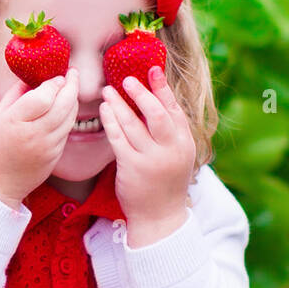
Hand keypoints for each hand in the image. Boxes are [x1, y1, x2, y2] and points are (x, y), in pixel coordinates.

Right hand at [0, 70, 78, 207]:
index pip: (44, 96)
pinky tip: (64, 109)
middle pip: (63, 105)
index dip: (54, 83)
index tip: (57, 75)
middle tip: (73, 74)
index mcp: (15, 122)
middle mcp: (34, 135)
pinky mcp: (54, 158)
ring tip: (70, 89)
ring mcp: (47, 148)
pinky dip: (67, 118)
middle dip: (72, 86)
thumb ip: (16, 94)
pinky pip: (66, 132)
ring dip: (73, 101)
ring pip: (69, 118)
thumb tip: (33, 76)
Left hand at [100, 66, 194, 246]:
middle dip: (141, 93)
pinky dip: (111, 122)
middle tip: (127, 78)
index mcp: (184, 143)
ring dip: (119, 104)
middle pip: (157, 113)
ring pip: (133, 124)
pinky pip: (118, 139)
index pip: (174, 110)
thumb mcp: (178, 157)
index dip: (163, 89)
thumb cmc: (165, 184)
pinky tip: (104, 110)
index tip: (153, 70)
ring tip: (108, 90)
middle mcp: (170, 149)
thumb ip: (171, 134)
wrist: (160, 218)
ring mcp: (151, 159)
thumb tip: (157, 102)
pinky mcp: (132, 168)